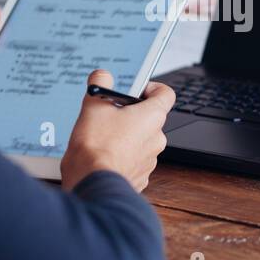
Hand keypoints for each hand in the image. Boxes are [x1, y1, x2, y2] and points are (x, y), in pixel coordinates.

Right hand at [61, 69, 175, 191]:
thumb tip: (102, 76)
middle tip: (108, 113)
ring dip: (125, 136)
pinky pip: (133, 160)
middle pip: (149, 118)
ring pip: (140, 140)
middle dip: (130, 114)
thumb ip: (100, 85)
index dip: (150, 87)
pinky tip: (103, 154)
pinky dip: (121, 155)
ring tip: (102, 136)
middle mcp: (157, 138)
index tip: (134, 89)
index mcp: (152, 116)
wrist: (93, 182)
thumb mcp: (93, 106)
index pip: (165, 93)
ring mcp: (150, 160)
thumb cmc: (97, 146)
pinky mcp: (140, 176)